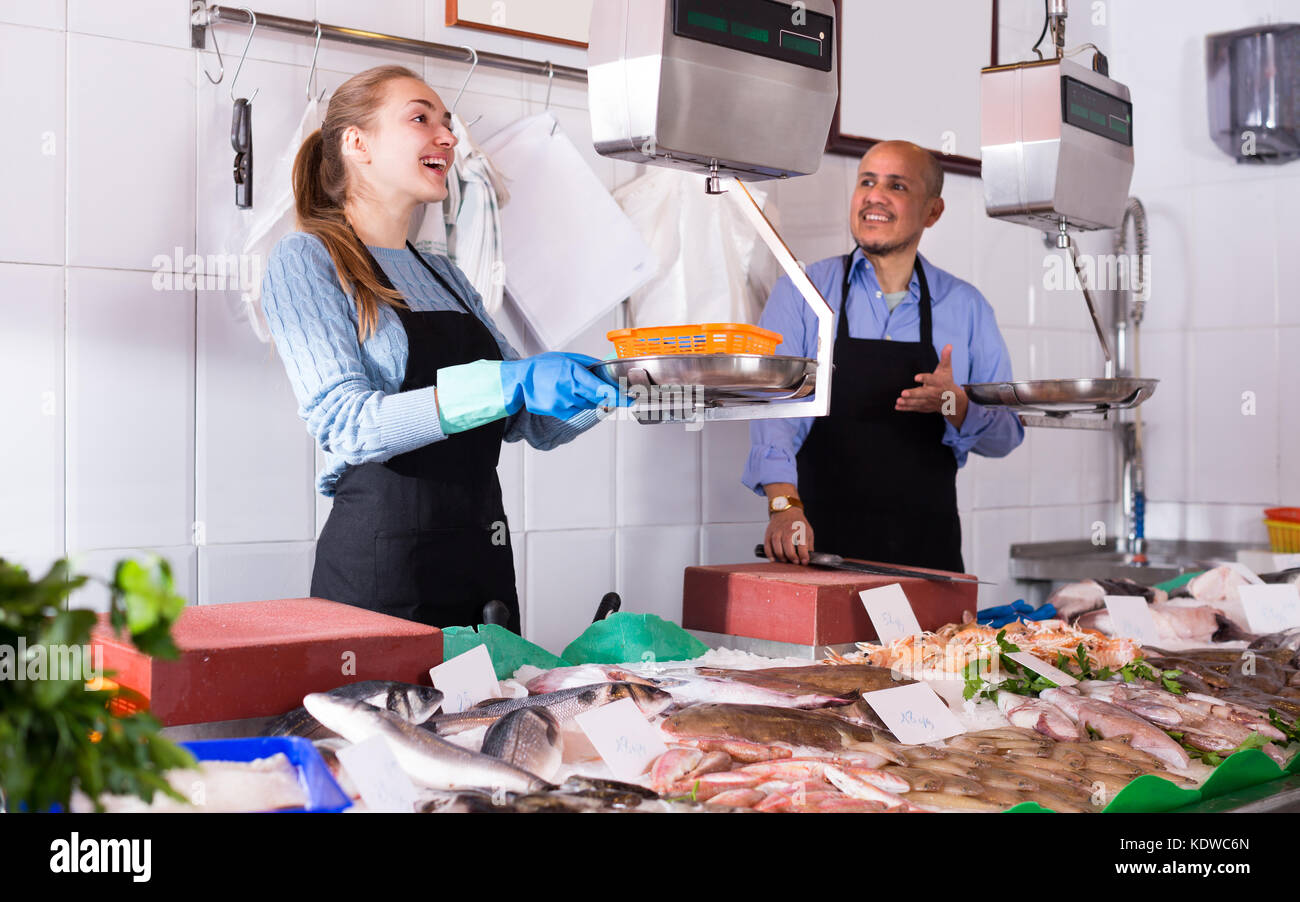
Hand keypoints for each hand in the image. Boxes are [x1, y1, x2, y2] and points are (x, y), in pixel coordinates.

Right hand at [500, 352, 628, 418]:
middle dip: (607, 397)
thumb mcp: (566, 357)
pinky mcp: (558, 412)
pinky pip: (576, 410)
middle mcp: (569, 390)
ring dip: (588, 398)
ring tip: (572, 387)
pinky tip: (564, 394)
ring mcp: (563, 403)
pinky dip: (576, 404)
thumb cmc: (543, 366)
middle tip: (612, 392)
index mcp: (573, 373)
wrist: (520, 380)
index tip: (630, 398)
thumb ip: (588, 363)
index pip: (602, 388)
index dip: (618, 395)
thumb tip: (607, 367)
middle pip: (598, 399)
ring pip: (588, 405)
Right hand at [764, 508, 813, 564]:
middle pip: (788, 544)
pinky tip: (774, 559)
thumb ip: (809, 546)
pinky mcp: (769, 533)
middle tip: (795, 562)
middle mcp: (787, 529)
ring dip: (781, 556)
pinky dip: (770, 554)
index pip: (802, 543)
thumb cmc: (798, 523)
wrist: (786, 511)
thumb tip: (807, 559)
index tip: (804, 562)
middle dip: (791, 556)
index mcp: (800, 529)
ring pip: (776, 545)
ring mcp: (777, 531)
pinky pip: (767, 546)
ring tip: (785, 561)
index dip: (803, 555)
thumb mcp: (808, 531)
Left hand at [896, 343, 967, 427]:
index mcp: (939, 382)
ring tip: (899, 400)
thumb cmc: (947, 381)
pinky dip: (906, 408)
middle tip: (903, 393)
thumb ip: (945, 357)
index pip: (932, 380)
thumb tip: (948, 345)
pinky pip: (915, 408)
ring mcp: (929, 401)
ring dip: (908, 402)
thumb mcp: (947, 369)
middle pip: (924, 393)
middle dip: (913, 394)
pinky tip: (897, 406)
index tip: (916, 377)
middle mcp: (934, 393)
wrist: (953, 400)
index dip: (925, 378)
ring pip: (918, 402)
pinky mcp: (925, 407)